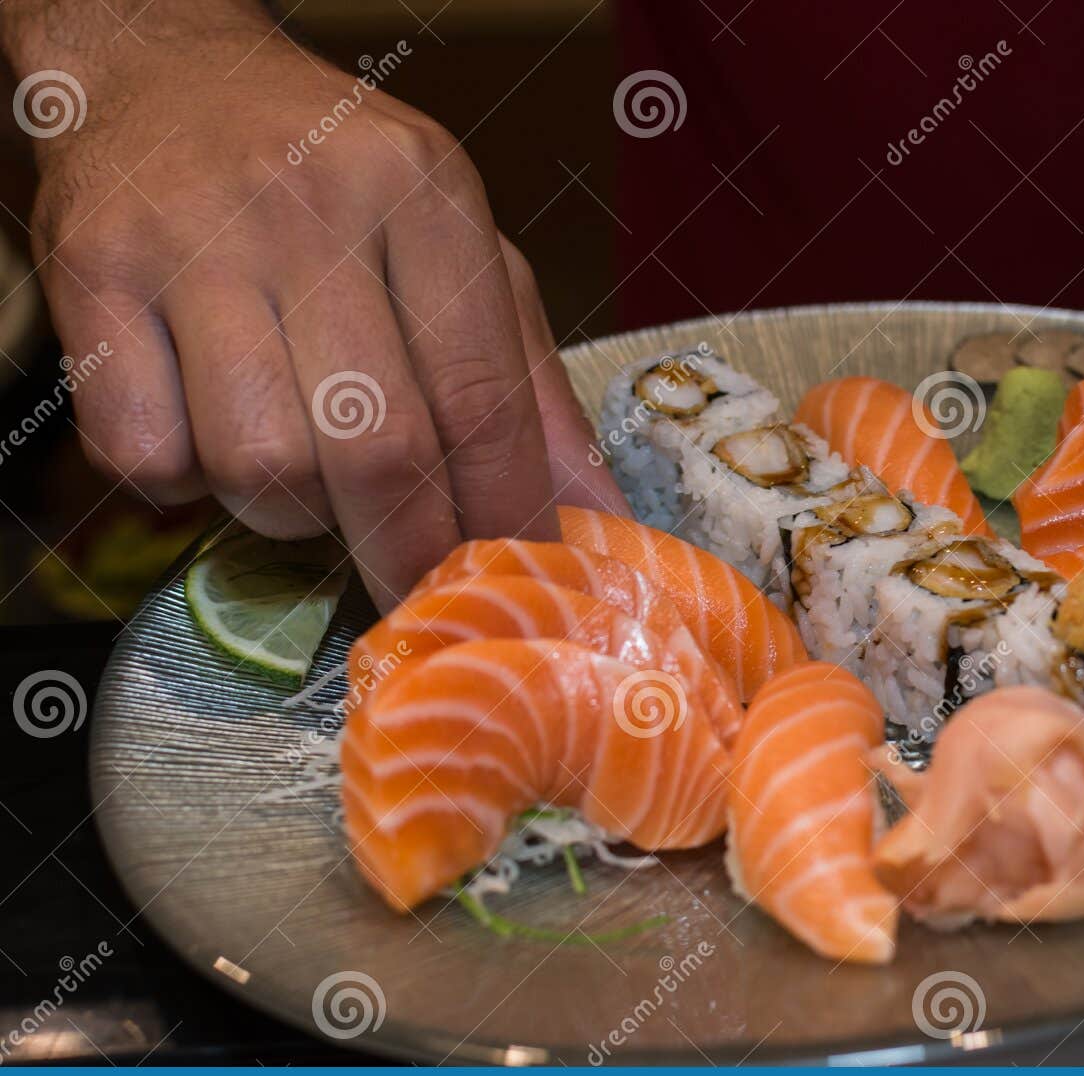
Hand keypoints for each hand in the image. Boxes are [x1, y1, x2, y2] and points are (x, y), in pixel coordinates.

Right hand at [7, 2, 624, 607]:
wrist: (164, 74)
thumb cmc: (337, 180)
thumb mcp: (460, 248)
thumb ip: (526, 382)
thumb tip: (588, 513)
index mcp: (422, 192)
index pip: (481, 397)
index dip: (505, 514)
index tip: (515, 579)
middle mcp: (308, 206)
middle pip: (375, 447)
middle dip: (408, 549)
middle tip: (416, 588)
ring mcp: (190, 240)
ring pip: (261, 465)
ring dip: (290, 514)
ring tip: (303, 474)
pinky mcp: (89, 277)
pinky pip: (147, 454)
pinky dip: (185, 482)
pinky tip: (207, 434)